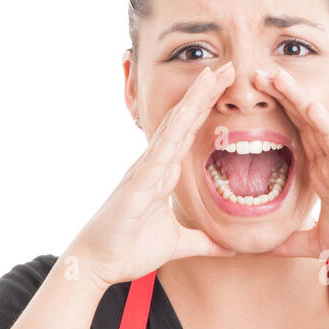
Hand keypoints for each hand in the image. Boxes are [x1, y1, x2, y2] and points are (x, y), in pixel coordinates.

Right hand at [68, 63, 235, 288]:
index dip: (208, 109)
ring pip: (174, 126)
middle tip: (228, 66)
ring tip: (213, 74)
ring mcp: (145, 169)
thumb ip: (204, 242)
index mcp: (164, 174)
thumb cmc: (129, 249)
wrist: (98, 262)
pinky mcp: (138, 182)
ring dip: (194, 99)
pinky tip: (190, 110)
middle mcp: (154, 164)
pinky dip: (175, 129)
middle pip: (184, 120)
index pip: (191, 133)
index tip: (226, 87)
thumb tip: (230, 247)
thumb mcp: (179, 245)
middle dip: (205, 93)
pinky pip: (161, 151)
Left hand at [251, 65, 328, 283]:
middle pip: (305, 122)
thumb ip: (291, 243)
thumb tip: (263, 247)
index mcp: (322, 175)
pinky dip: (326, 127)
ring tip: (278, 76)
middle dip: (283, 96)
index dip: (277, 113)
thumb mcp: (317, 244)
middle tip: (258, 71)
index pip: (296, 135)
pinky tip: (312, 107)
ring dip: (299, 100)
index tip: (253, 94)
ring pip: (320, 127)